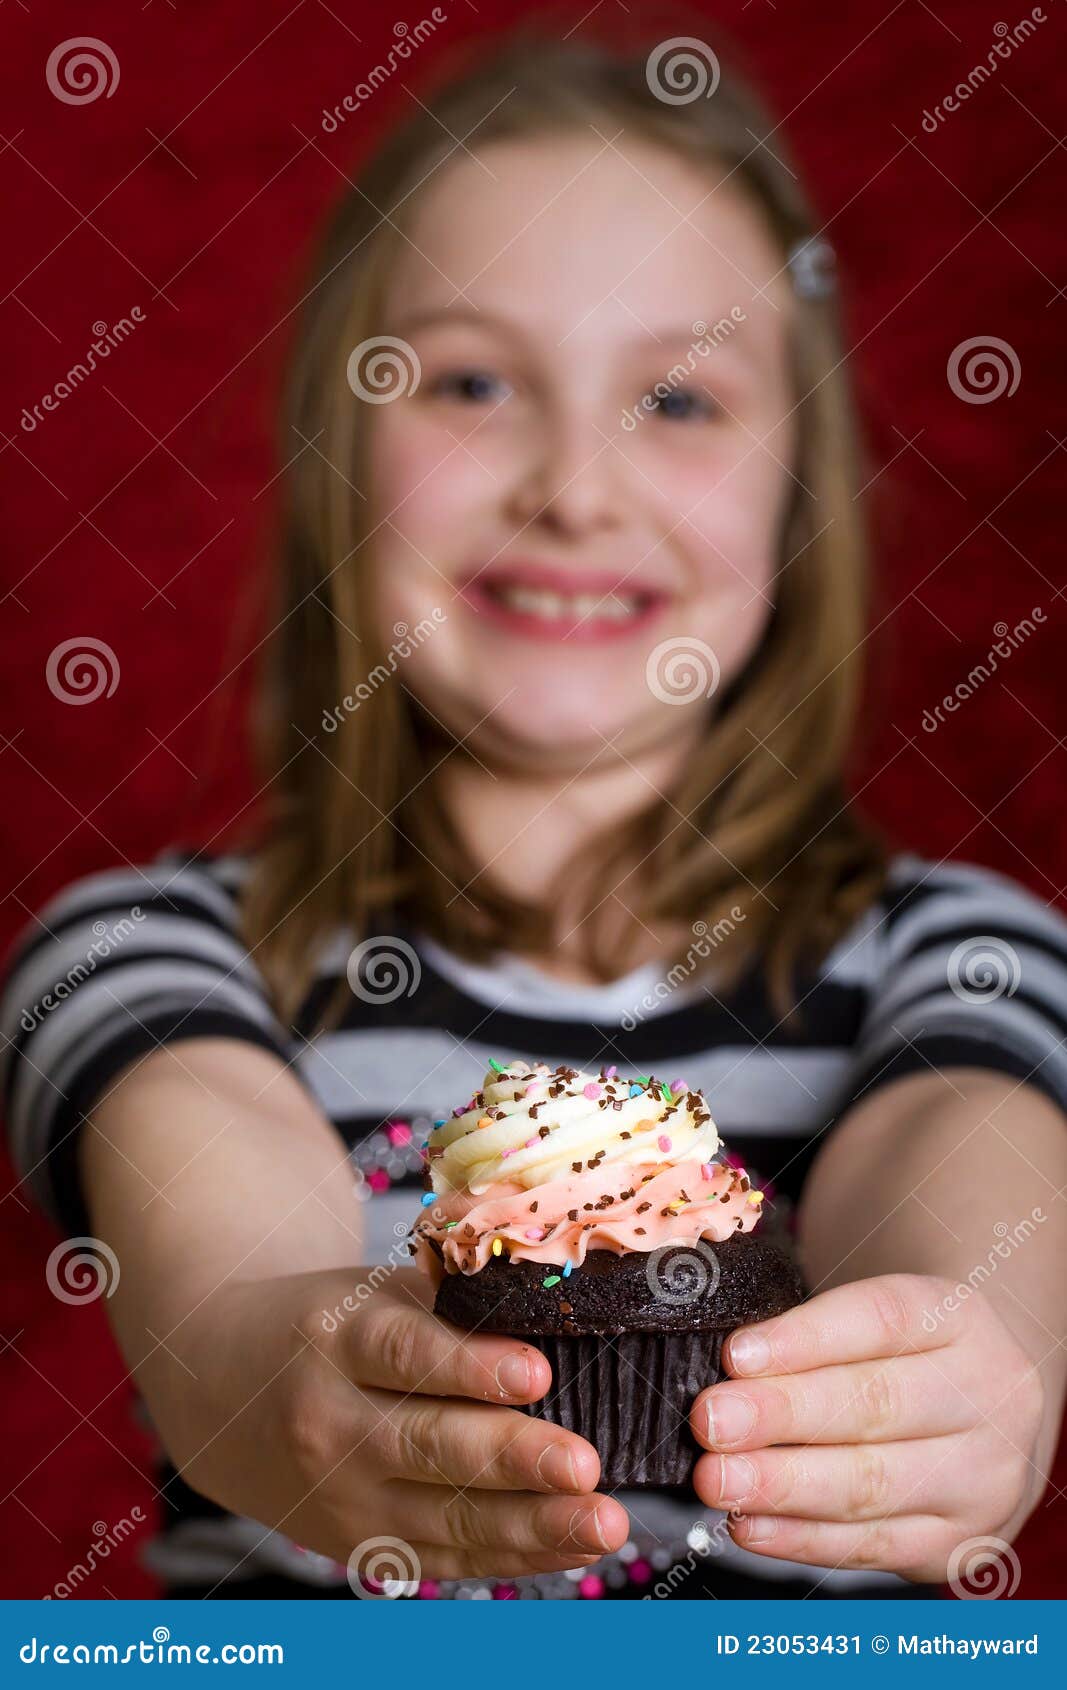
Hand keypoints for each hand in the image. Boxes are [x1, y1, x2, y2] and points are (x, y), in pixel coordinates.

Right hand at [180, 1267, 628, 1583]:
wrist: (220, 1382)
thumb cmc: (325, 1323)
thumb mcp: (368, 1291)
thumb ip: (448, 1301)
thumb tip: (553, 1306)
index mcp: (336, 1338)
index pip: (408, 1355)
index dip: (473, 1366)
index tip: (537, 1372)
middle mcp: (330, 1422)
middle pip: (429, 1445)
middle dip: (513, 1458)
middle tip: (584, 1464)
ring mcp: (340, 1495)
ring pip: (443, 1516)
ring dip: (531, 1526)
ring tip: (602, 1524)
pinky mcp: (355, 1543)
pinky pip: (443, 1556)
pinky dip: (512, 1556)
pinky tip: (571, 1548)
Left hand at [689, 1273, 1044, 1580]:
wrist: (987, 1415)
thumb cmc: (903, 1356)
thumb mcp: (876, 1321)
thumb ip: (809, 1336)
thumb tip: (725, 1370)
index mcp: (959, 1318)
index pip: (880, 1320)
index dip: (804, 1339)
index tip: (736, 1355)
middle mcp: (986, 1395)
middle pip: (876, 1403)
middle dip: (782, 1415)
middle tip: (711, 1421)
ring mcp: (982, 1476)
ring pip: (874, 1482)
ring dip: (783, 1485)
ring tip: (719, 1479)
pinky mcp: (963, 1542)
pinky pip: (872, 1544)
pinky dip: (802, 1538)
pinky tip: (750, 1525)